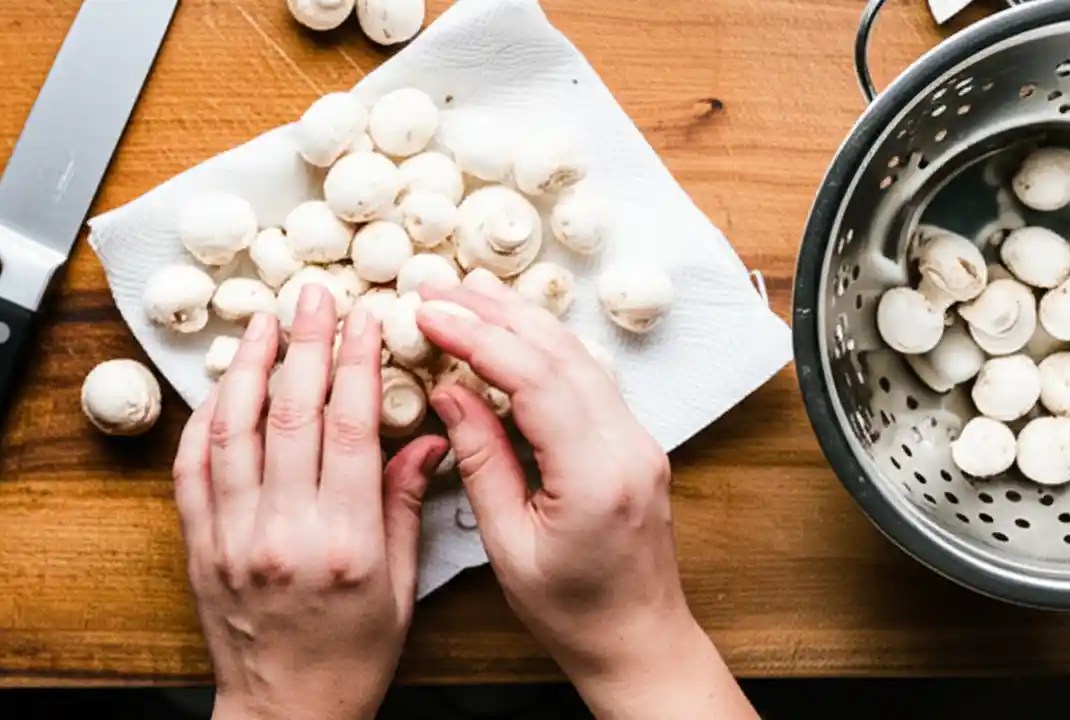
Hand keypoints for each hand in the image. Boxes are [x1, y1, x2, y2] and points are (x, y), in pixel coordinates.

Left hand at [172, 285, 448, 719]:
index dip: (356, 361)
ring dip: (248, 365)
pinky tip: (223, 385)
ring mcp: (233, 536)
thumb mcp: (403, 589)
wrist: (285, 713)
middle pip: (291, 412)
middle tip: (313, 294)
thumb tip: (425, 437)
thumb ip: (407, 507)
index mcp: (346, 542)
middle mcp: (285, 532)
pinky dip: (205, 418)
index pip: (348, 427)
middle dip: (304, 342)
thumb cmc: (353, 657)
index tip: (364, 317)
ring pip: (234, 428)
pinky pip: (193, 467)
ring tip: (262, 320)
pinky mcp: (200, 545)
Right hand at [417, 273, 754, 719]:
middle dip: (496, 313)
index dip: (478, 338)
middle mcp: (627, 446)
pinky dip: (545, 346)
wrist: (638, 639)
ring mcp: (638, 439)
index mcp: (595, 477)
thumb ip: (481, 461)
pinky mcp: (633, 440)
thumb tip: (450, 392)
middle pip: (560, 354)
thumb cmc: (571, 611)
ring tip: (471, 292)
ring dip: (522, 320)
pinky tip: (514, 330)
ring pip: (578, 357)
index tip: (431, 313)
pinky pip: (588, 376)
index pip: (535, 380)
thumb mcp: (508, 545)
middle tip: (441, 286)